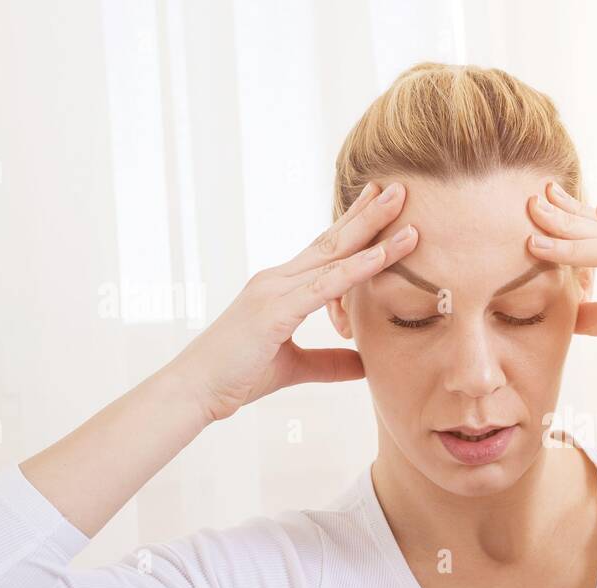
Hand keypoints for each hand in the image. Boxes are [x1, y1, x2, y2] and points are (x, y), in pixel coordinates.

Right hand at [168, 181, 418, 422]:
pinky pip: (324, 286)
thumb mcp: (294, 368)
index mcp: (280, 288)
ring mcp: (274, 291)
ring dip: (372, 230)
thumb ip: (329, 363)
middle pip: (332, 240)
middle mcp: (277, 280)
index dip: (353, 225)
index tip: (379, 201)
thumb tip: (365, 364)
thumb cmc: (237, 377)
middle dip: (368, 213)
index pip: (324, 250)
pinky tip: (382, 255)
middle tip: (400, 188)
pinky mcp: (274, 311)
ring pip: (334, 255)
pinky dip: (355, 269)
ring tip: (402, 204)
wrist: (195, 390)